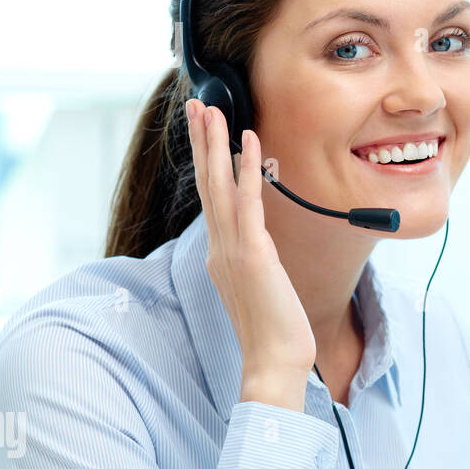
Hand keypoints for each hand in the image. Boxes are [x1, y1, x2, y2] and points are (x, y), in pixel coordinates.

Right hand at [186, 98, 314, 411]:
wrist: (273, 362)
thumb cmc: (274, 333)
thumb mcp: (259, 289)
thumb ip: (254, 263)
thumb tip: (260, 248)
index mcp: (219, 255)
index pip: (211, 199)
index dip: (207, 163)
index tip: (205, 133)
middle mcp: (218, 247)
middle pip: (206, 184)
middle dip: (200, 142)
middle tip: (196, 106)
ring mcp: (231, 248)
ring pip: (218, 185)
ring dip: (214, 144)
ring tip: (211, 110)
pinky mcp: (251, 252)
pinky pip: (248, 200)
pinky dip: (247, 167)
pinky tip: (248, 139)